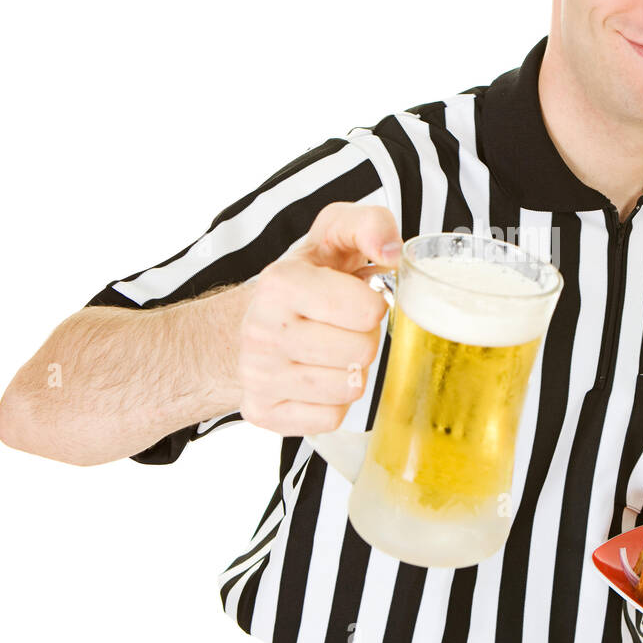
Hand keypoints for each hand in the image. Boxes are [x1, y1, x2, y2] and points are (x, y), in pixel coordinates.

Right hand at [238, 202, 400, 436]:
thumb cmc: (307, 279)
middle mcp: (262, 330)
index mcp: (281, 282)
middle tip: (344, 327)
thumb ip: (369, 225)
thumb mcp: (334, 236)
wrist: (251, 322)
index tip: (355, 299)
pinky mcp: (261, 411)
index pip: (367, 310)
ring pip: (349, 388)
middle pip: (362, 352)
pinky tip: (318, 376)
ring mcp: (258, 376)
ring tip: (332, 350)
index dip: (373, 305)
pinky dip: (334, 401)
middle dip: (364, 338)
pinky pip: (330, 418)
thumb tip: (390, 250)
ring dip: (353, 370)